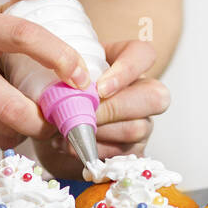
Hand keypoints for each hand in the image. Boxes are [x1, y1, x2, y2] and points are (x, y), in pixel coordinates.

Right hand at [0, 0, 93, 147]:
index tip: (82, 77)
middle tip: (64, 118)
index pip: (24, 35)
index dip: (59, 56)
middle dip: (46, 118)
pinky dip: (6, 142)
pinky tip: (7, 129)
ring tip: (33, 119)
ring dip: (28, 131)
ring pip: (2, 128)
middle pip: (12, 103)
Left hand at [32, 37, 170, 178]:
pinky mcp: (134, 149)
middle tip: (83, 115)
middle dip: (114, 109)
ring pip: (137, 128)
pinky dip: (93, 151)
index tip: (100, 87)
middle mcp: (142, 90)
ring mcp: (142, 121)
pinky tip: (71, 146)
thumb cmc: (62, 90)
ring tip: (68, 132)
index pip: (144, 54)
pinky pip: (124, 153)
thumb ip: (69, 74)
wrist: (53, 123)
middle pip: (154, 96)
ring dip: (99, 132)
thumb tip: (70, 91)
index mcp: (126, 61)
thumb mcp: (65, 73)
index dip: (127, 70)